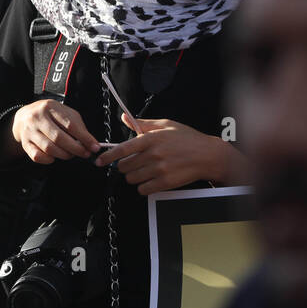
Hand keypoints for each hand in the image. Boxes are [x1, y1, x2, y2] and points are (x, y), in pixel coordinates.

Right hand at [9, 98, 100, 163]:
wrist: (24, 117)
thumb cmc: (49, 116)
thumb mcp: (64, 113)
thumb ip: (78, 126)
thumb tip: (90, 143)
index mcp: (50, 107)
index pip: (70, 125)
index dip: (85, 138)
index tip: (94, 147)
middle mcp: (37, 118)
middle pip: (59, 138)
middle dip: (76, 149)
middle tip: (84, 153)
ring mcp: (29, 131)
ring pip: (49, 148)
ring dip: (64, 155)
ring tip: (71, 154)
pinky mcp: (25, 143)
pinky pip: (38, 156)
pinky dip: (49, 159)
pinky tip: (54, 157)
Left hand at [95, 113, 242, 194]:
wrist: (207, 156)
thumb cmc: (187, 139)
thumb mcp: (166, 125)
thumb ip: (143, 123)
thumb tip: (125, 118)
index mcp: (151, 139)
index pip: (122, 149)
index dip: (107, 157)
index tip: (99, 161)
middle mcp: (153, 154)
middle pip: (124, 167)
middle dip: (125, 166)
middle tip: (134, 163)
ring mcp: (159, 170)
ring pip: (132, 179)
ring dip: (134, 177)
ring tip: (144, 171)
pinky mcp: (165, 183)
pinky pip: (142, 189)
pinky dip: (143, 187)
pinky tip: (151, 180)